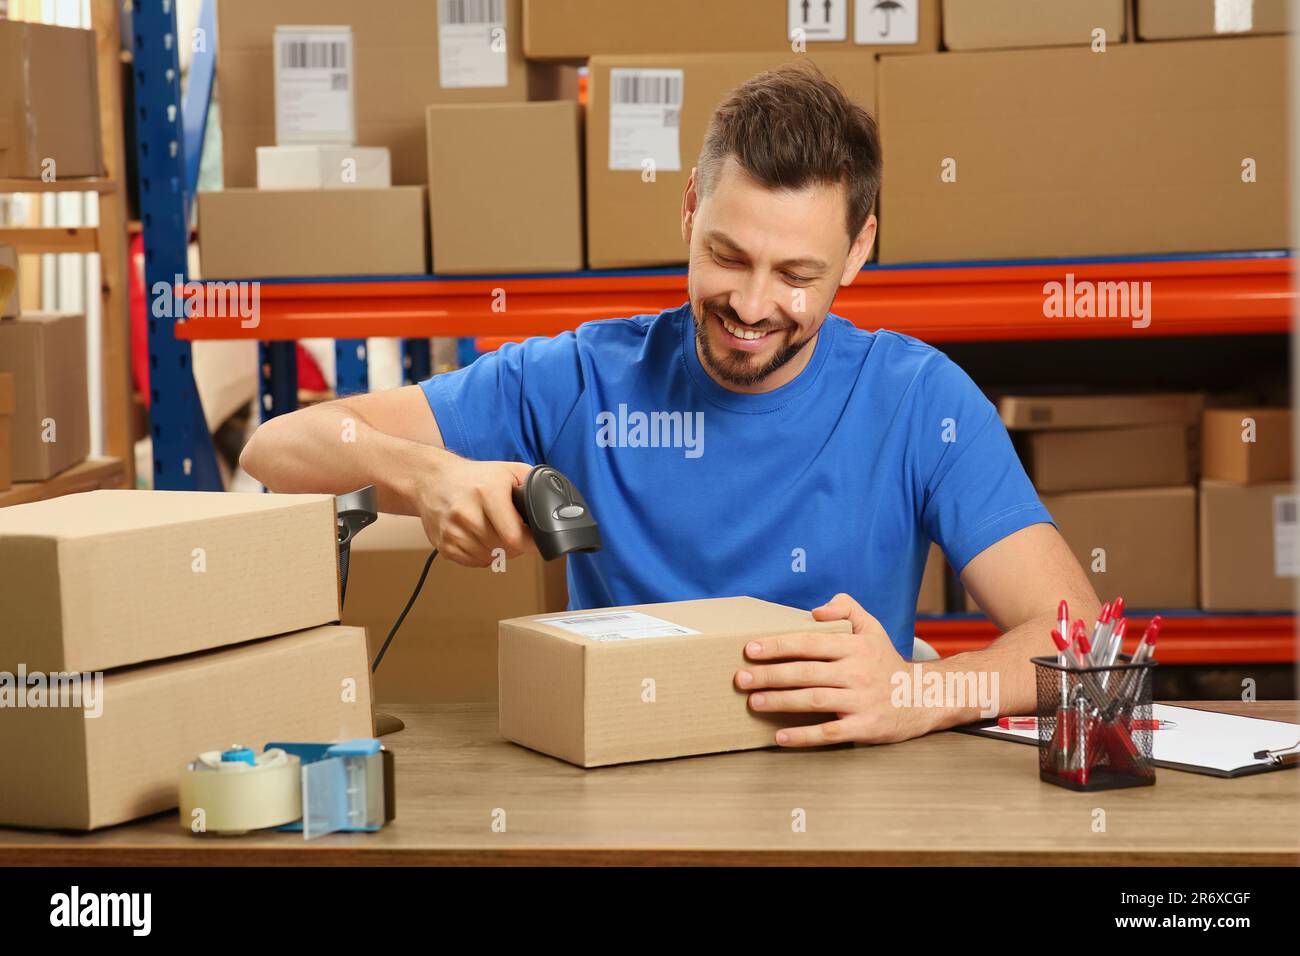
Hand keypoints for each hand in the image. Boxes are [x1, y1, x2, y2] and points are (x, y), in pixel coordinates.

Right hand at [413, 456, 536, 566]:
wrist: (433, 480)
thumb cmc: (475, 477)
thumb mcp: (510, 471)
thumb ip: (535, 485)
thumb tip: (554, 506)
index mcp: (486, 493)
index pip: (515, 537)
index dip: (531, 543)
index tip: (535, 540)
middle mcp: (466, 513)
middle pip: (505, 549)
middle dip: (516, 545)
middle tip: (513, 531)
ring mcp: (453, 531)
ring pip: (490, 558)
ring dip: (499, 551)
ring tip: (495, 531)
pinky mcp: (444, 545)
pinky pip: (474, 563)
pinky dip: (483, 555)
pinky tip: (480, 538)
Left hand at [735, 592, 931, 746]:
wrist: (923, 697)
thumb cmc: (886, 662)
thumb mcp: (872, 628)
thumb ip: (846, 609)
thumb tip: (816, 610)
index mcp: (855, 647)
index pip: (809, 643)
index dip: (778, 646)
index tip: (750, 649)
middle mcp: (857, 673)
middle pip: (805, 673)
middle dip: (770, 675)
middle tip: (740, 678)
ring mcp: (861, 701)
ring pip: (813, 701)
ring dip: (780, 702)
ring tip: (754, 702)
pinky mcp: (865, 727)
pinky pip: (829, 732)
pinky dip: (803, 736)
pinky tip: (779, 736)